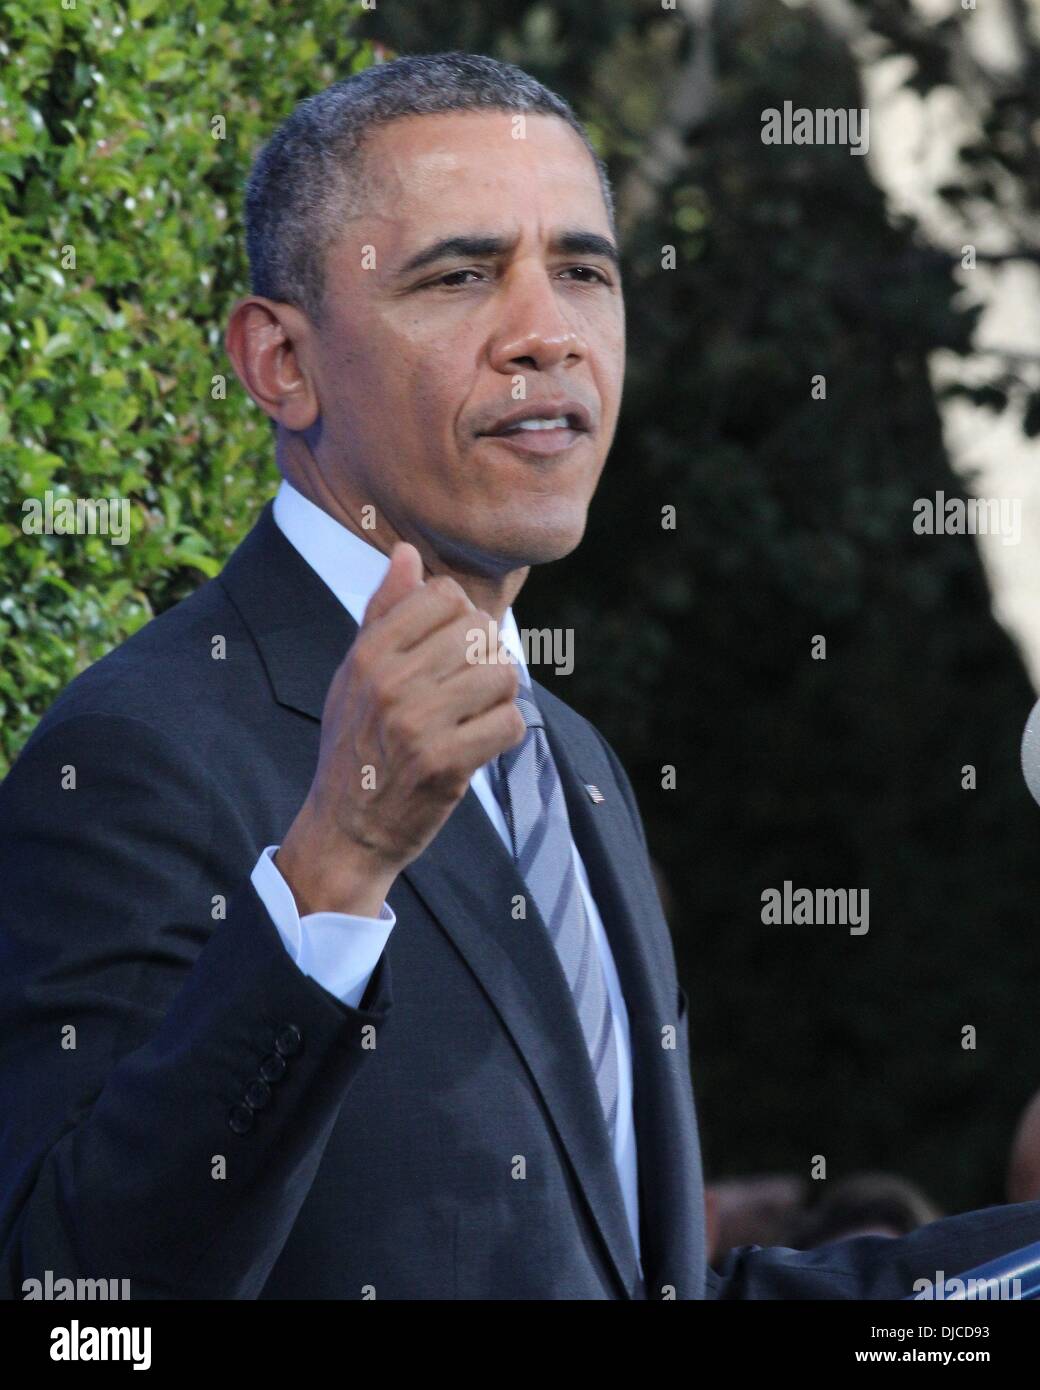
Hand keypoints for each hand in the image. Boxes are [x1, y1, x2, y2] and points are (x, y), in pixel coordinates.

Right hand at [276, 543, 524, 915]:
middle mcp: (391, 684)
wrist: (347, 830)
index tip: (450, 648)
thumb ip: (384, 612)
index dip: (460, 617)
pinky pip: (510, 722)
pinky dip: (505, 732)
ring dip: (499, 695)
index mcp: (369, 654)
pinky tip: (481, 742)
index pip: (444, 595)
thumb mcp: (355, 674)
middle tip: (467, 688)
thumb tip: (407, 553)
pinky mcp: (446, 764)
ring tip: (475, 713)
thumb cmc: (355, 743)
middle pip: (479, 631)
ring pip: (502, 674)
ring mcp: (418, 725)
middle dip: (485, 656)